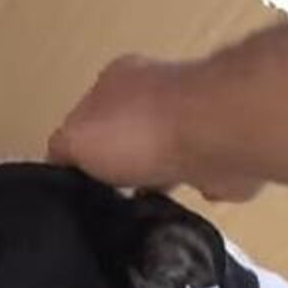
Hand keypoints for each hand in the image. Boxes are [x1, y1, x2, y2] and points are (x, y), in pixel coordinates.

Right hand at [48, 54, 262, 202]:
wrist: (215, 134)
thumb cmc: (138, 130)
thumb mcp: (74, 140)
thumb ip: (61, 149)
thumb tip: (62, 162)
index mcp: (117, 79)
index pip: (89, 113)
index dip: (82, 147)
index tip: (80, 179)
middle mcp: (158, 90)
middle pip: (131, 132)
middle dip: (124, 164)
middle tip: (112, 198)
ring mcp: (196, 115)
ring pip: (168, 152)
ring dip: (160, 177)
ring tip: (144, 208)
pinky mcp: (226, 140)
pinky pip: (203, 170)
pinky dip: (195, 187)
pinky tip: (185, 203)